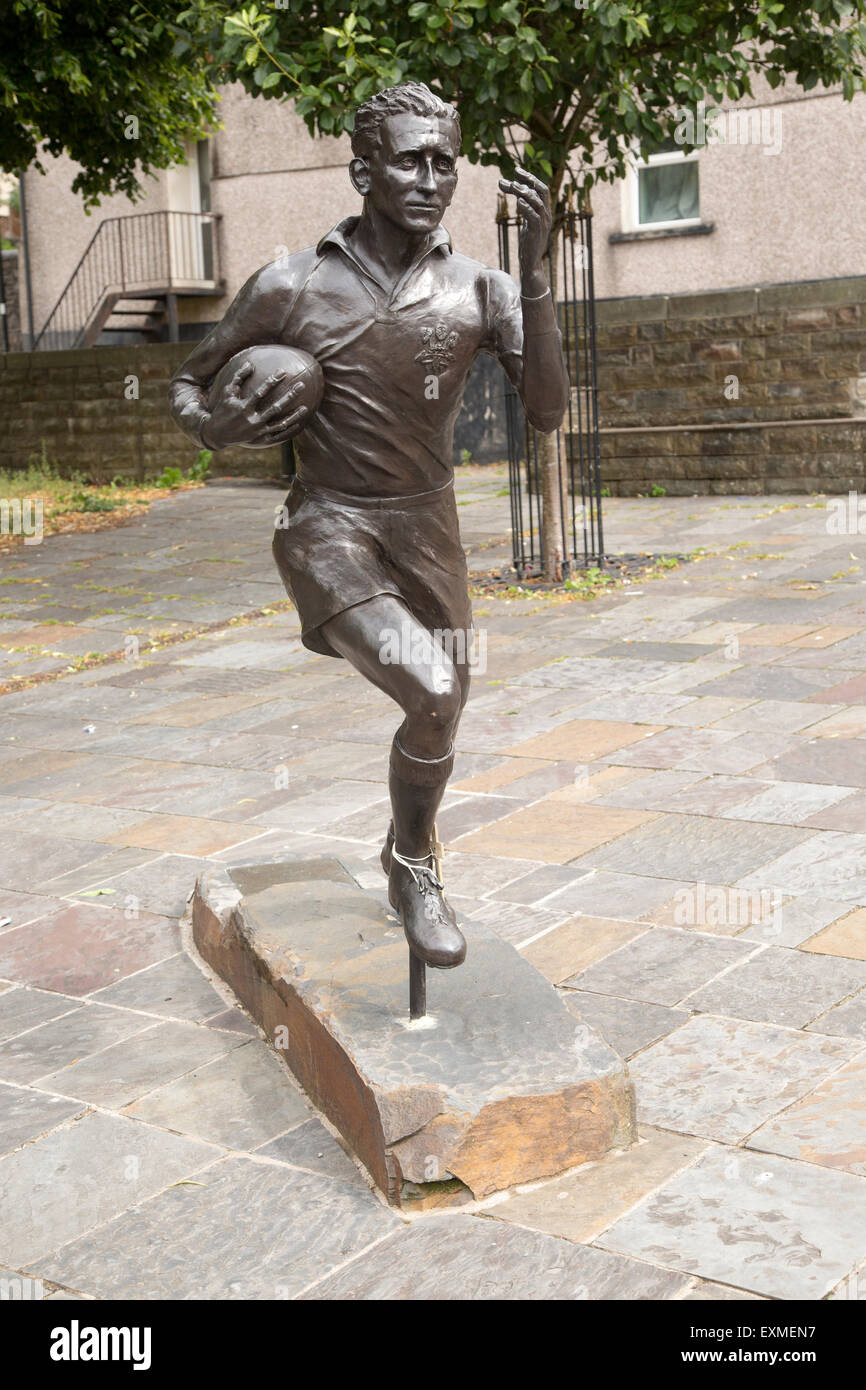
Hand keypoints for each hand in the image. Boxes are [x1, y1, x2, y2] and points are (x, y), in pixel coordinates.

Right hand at [202, 361, 310, 448]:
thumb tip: (251, 363)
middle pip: (275, 407)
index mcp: (244, 407)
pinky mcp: (261, 439)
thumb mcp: (228, 392)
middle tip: (301, 385)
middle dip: (289, 396)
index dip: (272, 381)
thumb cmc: (223, 409)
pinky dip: (288, 429)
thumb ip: (239, 377)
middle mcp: (252, 420)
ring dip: (293, 416)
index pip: (261, 392)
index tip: (283, 372)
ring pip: (280, 423)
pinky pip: (278, 434)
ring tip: (305, 407)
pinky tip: (298, 422)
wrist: (218, 433)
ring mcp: (258, 431)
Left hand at [498, 165, 552, 296]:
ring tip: (511, 186)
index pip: (541, 189)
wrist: (531, 263)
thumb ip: (525, 208)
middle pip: (541, 191)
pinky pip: (533, 216)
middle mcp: (546, 215)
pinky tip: (517, 202)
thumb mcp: (527, 222)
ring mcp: (542, 224)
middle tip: (514, 173)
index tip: (516, 171)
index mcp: (545, 212)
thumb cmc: (528, 243)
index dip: (530, 178)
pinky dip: (525, 208)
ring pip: (537, 202)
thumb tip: (517, 193)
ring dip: (523, 192)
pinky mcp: (536, 233)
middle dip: (528, 180)